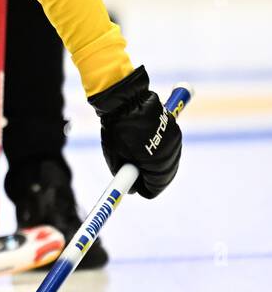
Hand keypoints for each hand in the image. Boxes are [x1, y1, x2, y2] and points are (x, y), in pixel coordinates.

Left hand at [89, 66, 182, 197]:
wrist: (125, 100)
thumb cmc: (117, 129)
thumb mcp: (115, 156)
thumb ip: (124, 175)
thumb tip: (131, 187)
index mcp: (155, 164)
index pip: (155, 187)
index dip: (145, 190)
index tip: (137, 189)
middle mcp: (170, 154)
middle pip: (165, 176)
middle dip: (152, 179)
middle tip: (138, 179)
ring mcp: (175, 141)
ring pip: (169, 162)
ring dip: (157, 165)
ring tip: (141, 161)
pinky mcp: (175, 130)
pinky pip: (170, 148)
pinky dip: (161, 152)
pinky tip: (148, 147)